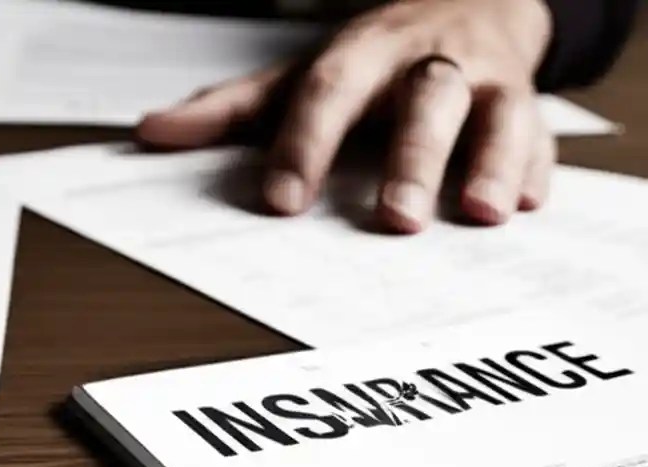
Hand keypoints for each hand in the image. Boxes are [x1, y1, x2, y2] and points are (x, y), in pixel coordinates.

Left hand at [137, 0, 554, 233]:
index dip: (304, 144)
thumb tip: (151, 133)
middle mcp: (426, 62)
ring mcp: (486, 79)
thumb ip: (231, 109)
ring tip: (483, 214)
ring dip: (493, 161)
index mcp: (361, 55)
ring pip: (499, 111)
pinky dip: (537, 168)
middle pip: (426, 99)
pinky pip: (541, 134)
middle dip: (414, 157)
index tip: (282, 202)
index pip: (328, 93)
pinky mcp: (529, 103)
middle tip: (395, 219)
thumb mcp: (300, 74)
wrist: (467, 2)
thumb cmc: (371, 58)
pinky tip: (529, 205)